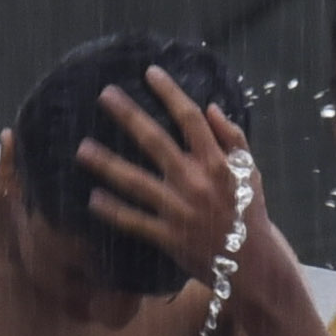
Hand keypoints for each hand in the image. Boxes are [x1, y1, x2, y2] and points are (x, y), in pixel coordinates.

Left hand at [76, 69, 254, 287]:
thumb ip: (233, 137)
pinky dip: (113, 211)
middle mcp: (195, 181)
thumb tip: (210, 107)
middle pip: (155, 141)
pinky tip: (93, 198)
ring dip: (107, 164)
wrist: (252, 262)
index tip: (150, 72)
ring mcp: (179, 210)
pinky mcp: (168, 236)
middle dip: (128, 115)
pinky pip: (134, 221)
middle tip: (105, 95)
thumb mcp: (250, 171)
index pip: (190, 118)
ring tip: (82, 149)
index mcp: (216, 162)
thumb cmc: (250, 213)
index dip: (170, 93)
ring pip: (136, 182)